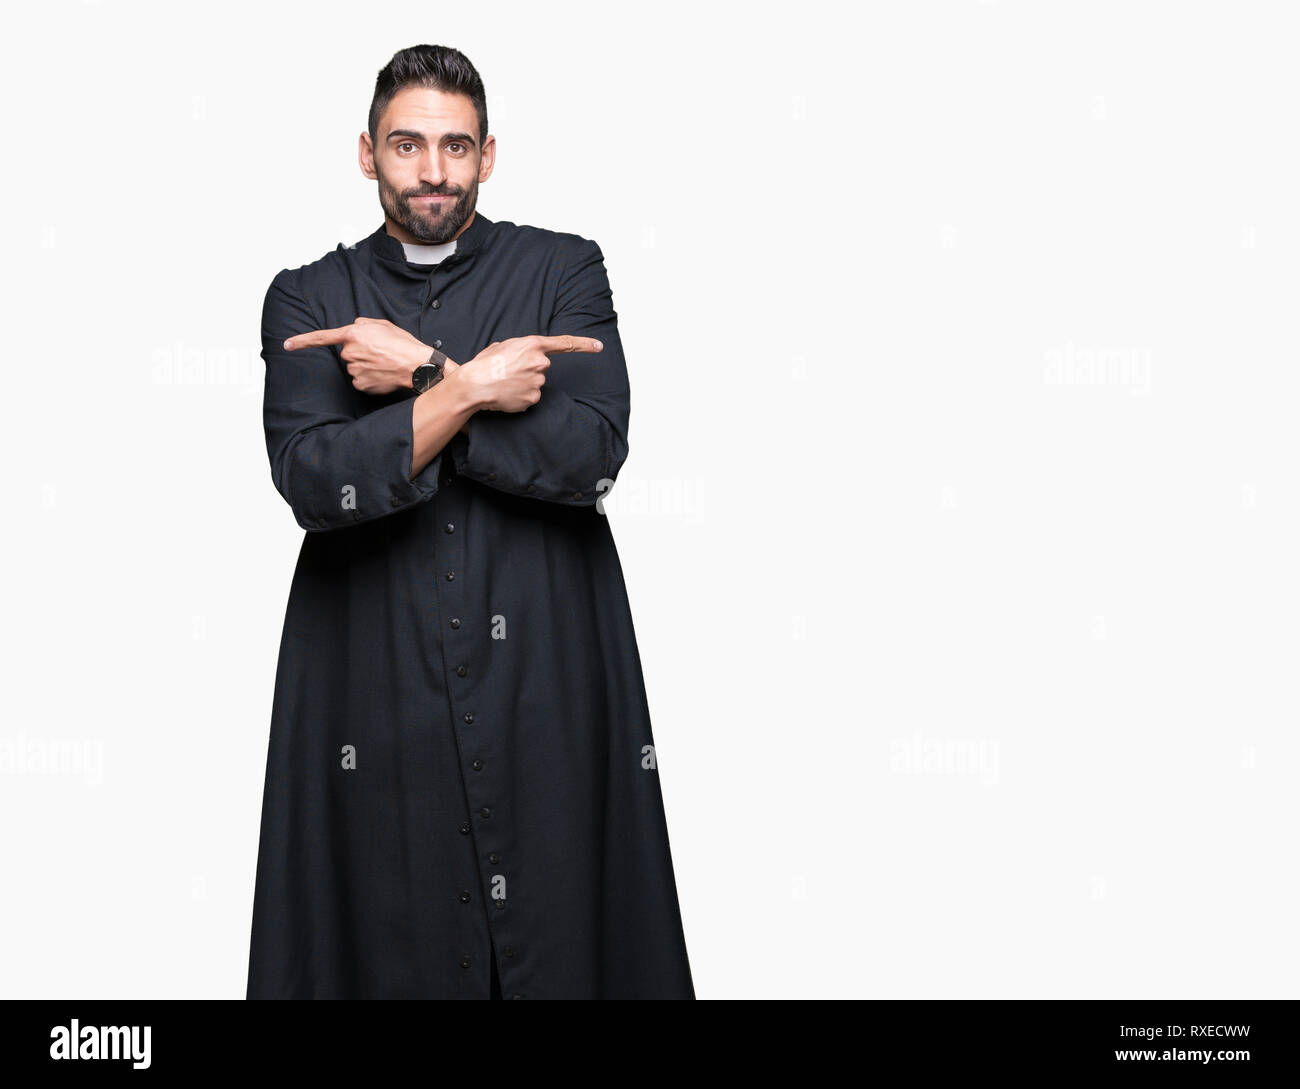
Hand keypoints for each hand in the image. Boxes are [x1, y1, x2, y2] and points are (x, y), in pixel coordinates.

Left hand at [283, 317, 431, 394]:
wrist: (417, 366)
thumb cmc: (404, 345)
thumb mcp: (384, 324)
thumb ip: (364, 324)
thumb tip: (355, 327)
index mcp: (354, 334)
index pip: (322, 337)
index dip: (302, 341)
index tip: (287, 344)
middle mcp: (350, 352)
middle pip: (347, 353)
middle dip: (359, 352)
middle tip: (379, 352)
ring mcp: (354, 370)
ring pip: (354, 367)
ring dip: (365, 366)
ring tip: (384, 363)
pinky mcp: (361, 384)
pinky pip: (360, 380)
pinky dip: (369, 378)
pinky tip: (382, 375)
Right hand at [455, 334, 602, 412]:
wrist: (474, 385)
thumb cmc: (484, 365)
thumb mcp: (501, 346)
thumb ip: (519, 349)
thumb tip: (521, 357)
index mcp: (532, 345)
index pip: (564, 344)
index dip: (584, 345)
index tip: (599, 346)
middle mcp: (540, 362)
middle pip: (542, 366)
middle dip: (529, 369)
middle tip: (509, 371)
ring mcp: (538, 381)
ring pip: (536, 382)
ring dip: (524, 383)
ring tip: (506, 383)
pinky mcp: (534, 398)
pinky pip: (531, 397)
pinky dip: (521, 396)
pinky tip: (508, 394)